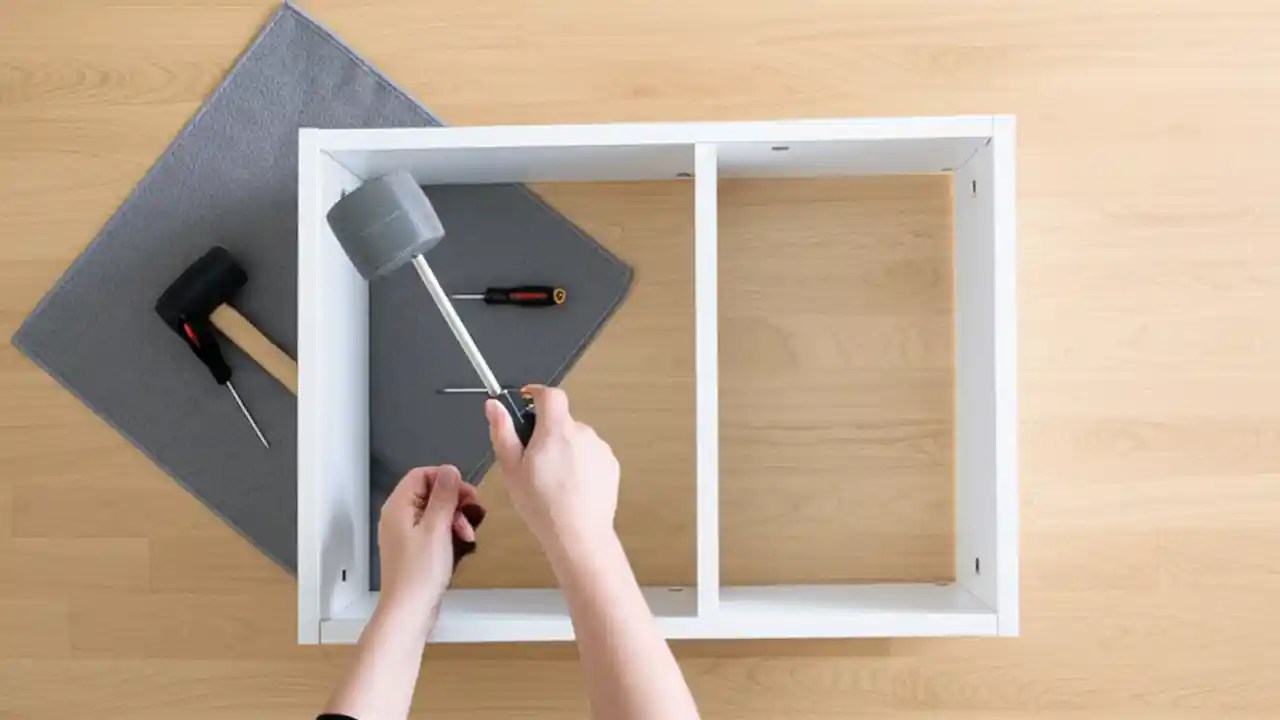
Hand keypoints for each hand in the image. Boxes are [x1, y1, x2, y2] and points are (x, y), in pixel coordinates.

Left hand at [377, 465, 480, 629]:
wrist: (409, 611)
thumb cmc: (421, 570)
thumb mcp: (437, 528)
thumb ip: (443, 496)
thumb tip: (449, 469)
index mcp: (398, 506)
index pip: (421, 474)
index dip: (446, 479)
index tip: (466, 494)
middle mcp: (398, 515)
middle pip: (430, 492)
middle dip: (454, 501)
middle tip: (473, 514)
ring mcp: (405, 533)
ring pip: (435, 511)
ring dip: (455, 518)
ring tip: (468, 535)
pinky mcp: (414, 548)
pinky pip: (433, 528)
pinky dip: (449, 532)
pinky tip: (462, 543)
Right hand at [485, 386, 620, 562]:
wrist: (578, 534)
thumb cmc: (542, 505)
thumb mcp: (511, 468)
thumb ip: (502, 431)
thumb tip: (494, 405)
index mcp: (556, 430)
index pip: (550, 394)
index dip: (537, 394)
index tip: (527, 401)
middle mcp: (582, 433)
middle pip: (562, 420)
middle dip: (547, 432)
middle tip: (534, 461)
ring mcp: (600, 448)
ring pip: (577, 439)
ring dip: (565, 449)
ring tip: (554, 481)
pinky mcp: (611, 464)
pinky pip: (591, 454)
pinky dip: (581, 464)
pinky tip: (571, 487)